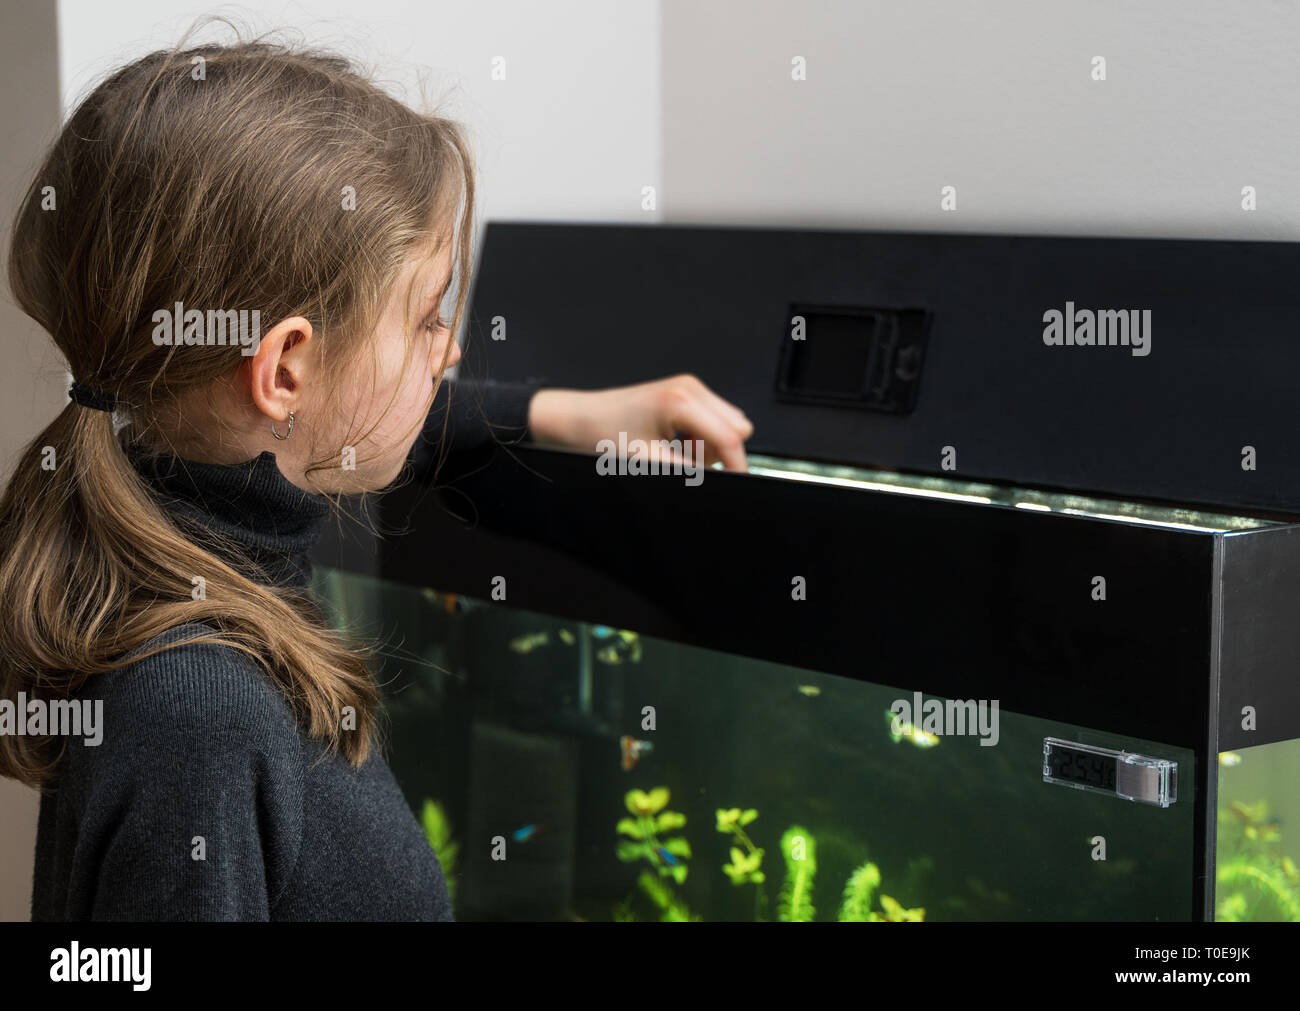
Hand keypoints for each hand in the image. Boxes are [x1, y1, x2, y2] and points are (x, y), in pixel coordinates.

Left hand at [527, 374, 753, 470]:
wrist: (578, 419)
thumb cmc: (603, 436)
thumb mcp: (648, 462)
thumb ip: (689, 472)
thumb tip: (719, 480)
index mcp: (681, 401)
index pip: (731, 437)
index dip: (737, 466)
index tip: (737, 484)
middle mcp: (690, 388)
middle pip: (737, 426)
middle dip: (722, 452)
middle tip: (692, 465)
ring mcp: (688, 386)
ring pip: (727, 422)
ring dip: (711, 444)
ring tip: (679, 453)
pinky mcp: (683, 391)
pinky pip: (712, 417)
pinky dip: (702, 436)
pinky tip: (678, 443)